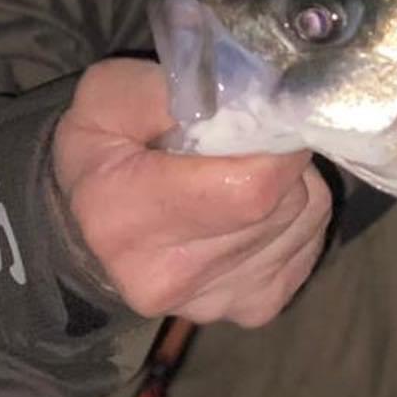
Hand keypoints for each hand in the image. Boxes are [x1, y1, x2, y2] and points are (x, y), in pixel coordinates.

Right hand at [53, 58, 330, 326]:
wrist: (88, 234)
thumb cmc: (101, 156)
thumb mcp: (105, 99)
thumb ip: (164, 88)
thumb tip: (237, 92)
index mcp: (129, 215)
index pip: (251, 186)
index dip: (276, 143)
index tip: (264, 116)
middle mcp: (172, 274)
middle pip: (283, 202)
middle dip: (281, 159)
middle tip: (248, 142)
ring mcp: (217, 300)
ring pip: (305, 219)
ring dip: (291, 186)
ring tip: (242, 174)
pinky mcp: (253, 307)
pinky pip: (308, 245)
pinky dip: (295, 218)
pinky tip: (252, 211)